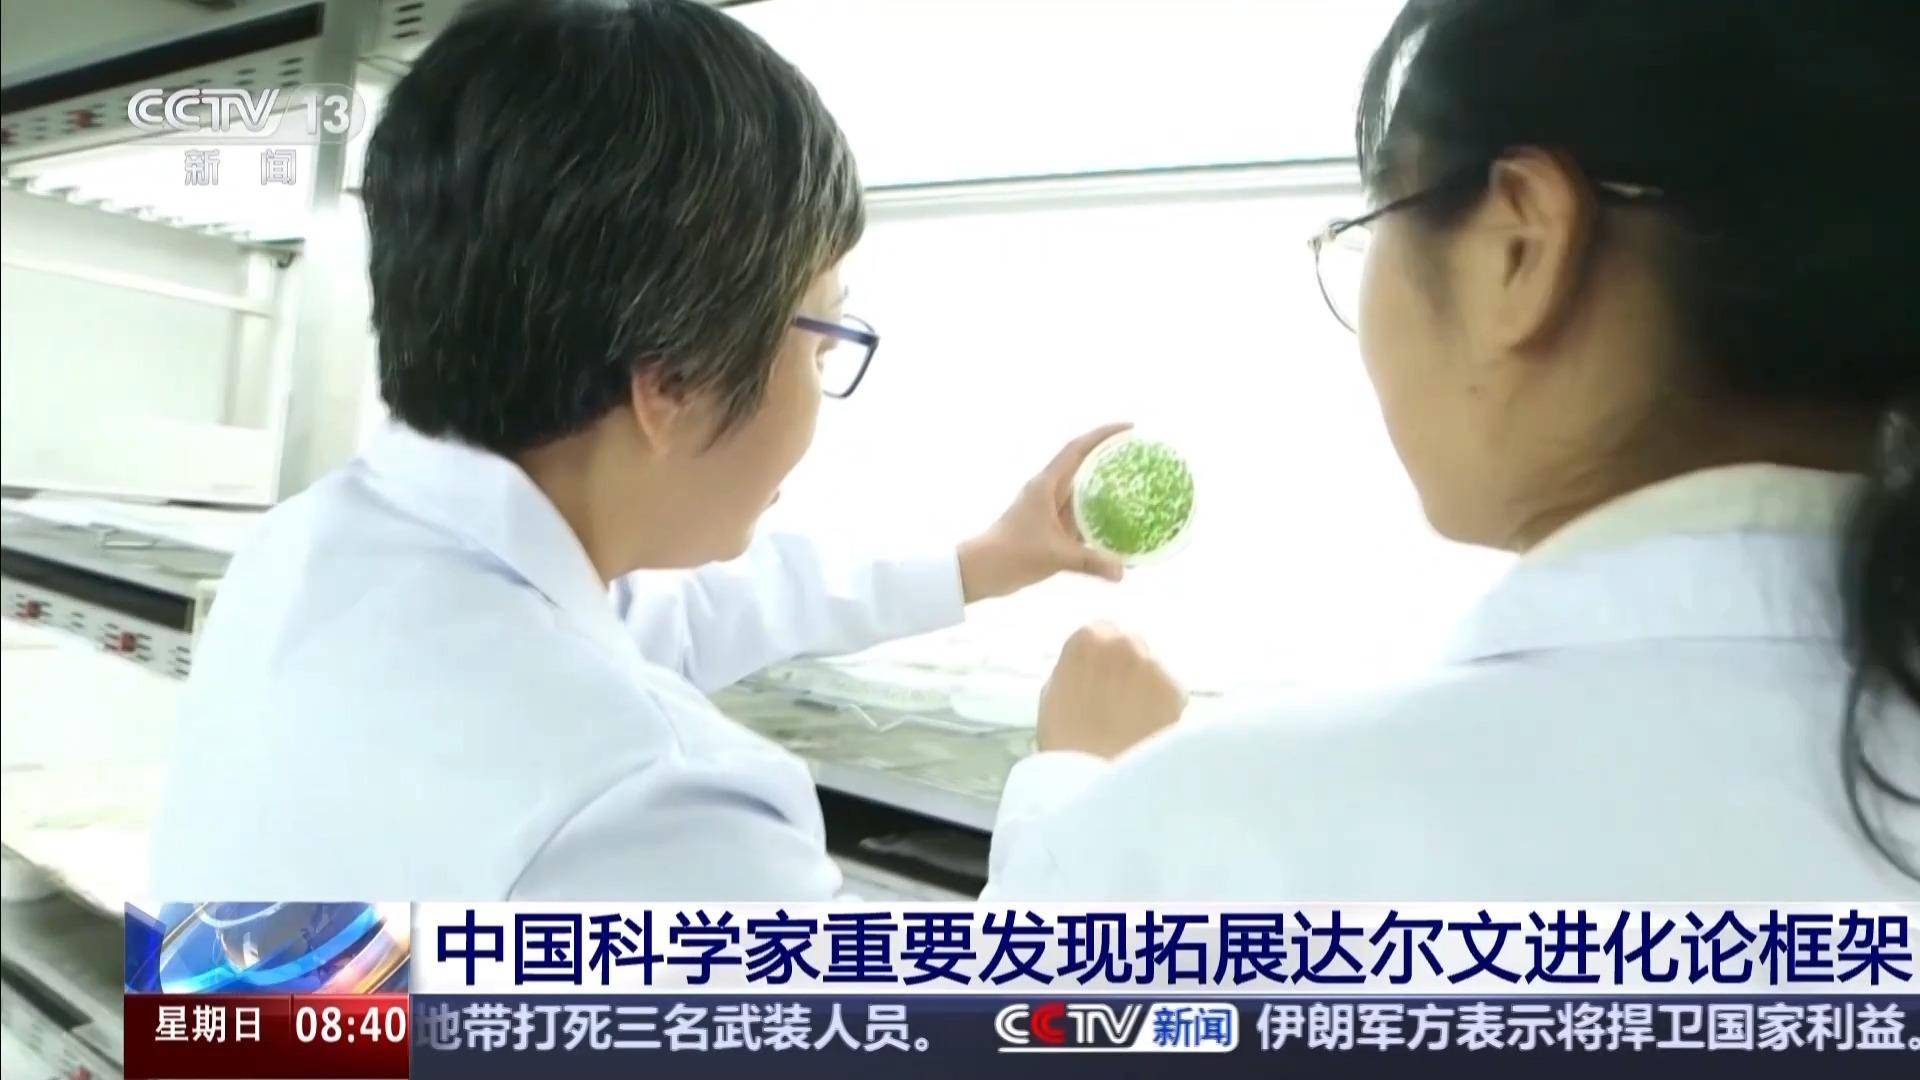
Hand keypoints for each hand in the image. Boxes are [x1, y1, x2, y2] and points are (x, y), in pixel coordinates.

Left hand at [957, 422, 1131, 602]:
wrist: (980, 570)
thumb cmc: (1012, 554)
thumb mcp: (1054, 556)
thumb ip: (1090, 562)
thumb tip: (1122, 572)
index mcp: (1046, 485)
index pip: (1077, 449)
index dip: (1103, 435)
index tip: (1130, 429)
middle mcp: (1048, 491)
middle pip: (1084, 464)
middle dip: (1110, 457)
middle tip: (1141, 457)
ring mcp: (1048, 509)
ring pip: (1083, 491)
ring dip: (1107, 488)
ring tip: (1138, 487)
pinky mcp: (1050, 527)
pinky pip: (1079, 515)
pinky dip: (1099, 517)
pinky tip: (1120, 526)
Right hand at [1036, 622, 1186, 757]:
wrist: (1094, 775)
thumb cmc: (1065, 739)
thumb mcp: (1053, 692)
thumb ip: (1075, 667)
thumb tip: (1091, 663)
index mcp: (1086, 639)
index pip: (1103, 630)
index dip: (1102, 657)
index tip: (1101, 677)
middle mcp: (1124, 643)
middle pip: (1132, 646)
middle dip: (1128, 667)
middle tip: (1119, 701)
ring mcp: (1153, 665)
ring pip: (1154, 670)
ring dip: (1147, 688)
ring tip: (1132, 722)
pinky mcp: (1176, 688)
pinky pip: (1172, 694)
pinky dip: (1165, 708)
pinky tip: (1147, 731)